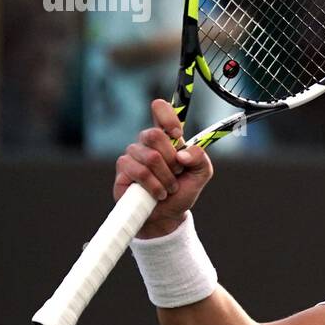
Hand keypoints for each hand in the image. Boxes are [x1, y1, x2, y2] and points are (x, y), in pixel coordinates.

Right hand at [113, 99, 213, 237]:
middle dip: (172, 159)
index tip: (178, 134)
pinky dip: (155, 186)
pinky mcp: (123, 168)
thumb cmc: (182, 190)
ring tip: (169, 188)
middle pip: (156, 134)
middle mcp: (148, 141)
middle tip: (177, 172)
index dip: (167, 116)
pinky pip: (140, 171)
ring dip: (166, 177)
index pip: (161, 110)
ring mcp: (134, 153)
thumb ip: (200, 158)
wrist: (167, 215)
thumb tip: (182, 154)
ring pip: (151, 157)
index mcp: (168, 137)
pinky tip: (158, 194)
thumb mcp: (201, 174)